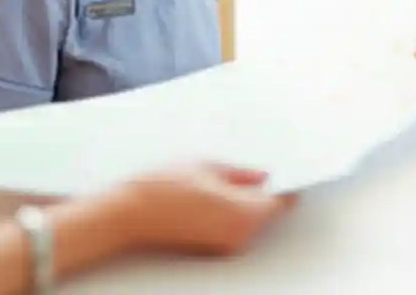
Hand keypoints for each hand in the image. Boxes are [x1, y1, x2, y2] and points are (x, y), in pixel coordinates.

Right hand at [115, 163, 295, 256]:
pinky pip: (234, 229)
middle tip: (247, 171)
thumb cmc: (163, 188)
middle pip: (266, 212)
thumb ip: (242, 173)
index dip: (284, 186)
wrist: (130, 214)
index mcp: (244, 213)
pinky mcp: (212, 249)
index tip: (286, 174)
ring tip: (218, 182)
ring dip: (244, 203)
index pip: (281, 202)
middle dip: (262, 192)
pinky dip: (230, 214)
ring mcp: (226, 246)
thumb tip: (262, 176)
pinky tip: (210, 197)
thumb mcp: (208, 166)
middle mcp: (240, 236)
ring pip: (250, 221)